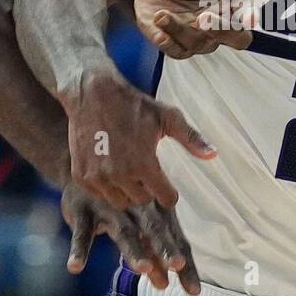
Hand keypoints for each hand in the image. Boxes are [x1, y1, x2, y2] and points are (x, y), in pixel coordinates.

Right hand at [61, 182, 201, 294]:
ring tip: (142, 269)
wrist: (87, 164)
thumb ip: (151, 252)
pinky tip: (75, 267)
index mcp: (156, 208)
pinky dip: (79, 249)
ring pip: (123, 230)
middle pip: (154, 230)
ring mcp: (108, 205)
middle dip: (166, 249)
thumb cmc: (121, 199)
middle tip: (177, 266)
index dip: (185, 265)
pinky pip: (81, 232)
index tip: (193, 292)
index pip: (175, 239)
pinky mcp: (82, 208)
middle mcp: (135, 205)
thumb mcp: (139, 221)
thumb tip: (164, 284)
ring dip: (133, 249)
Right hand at [62, 65, 215, 209]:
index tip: (166, 184)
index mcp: (144, 165)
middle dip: (146, 190)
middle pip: (142, 201)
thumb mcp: (167, 117)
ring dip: (126, 191)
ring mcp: (98, 178)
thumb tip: (213, 155)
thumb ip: (191, 138)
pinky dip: (106, 187)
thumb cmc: (133, 104)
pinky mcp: (81, 176)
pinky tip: (109, 168)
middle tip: (144, 171)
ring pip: (121, 201)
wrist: (92, 94)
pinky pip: (100, 194)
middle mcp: (120, 176)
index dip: (169, 192)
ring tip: (127, 171)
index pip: (166, 198)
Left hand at [136, 0, 254, 59]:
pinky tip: (158, 24)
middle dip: (221, 30)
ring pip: (198, 44)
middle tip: (203, 18)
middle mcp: (221, 25)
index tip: (248, 19)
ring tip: (162, 14)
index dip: (250, 19)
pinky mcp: (175, 43)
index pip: (247, 17)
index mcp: (232, 3)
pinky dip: (167, 42)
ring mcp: (198, 37)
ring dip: (180, 30)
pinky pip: (175, 51)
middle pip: (235, 39)